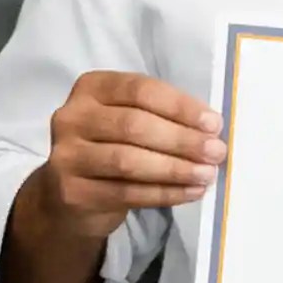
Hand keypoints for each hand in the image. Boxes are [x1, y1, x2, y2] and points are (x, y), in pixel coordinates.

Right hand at [39, 71, 226, 237]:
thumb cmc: (112, 145)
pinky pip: (126, 193)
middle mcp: (72, 117)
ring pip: (128, 161)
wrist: (69, 194)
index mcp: (92, 88)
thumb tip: (211, 130)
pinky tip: (190, 192)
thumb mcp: (129, 118)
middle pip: (134, 125)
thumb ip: (162, 116)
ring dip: (175, 169)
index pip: (140, 90)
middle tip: (216, 152)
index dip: (180, 106)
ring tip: (207, 174)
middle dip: (182, 140)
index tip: (214, 124)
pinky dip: (164, 193)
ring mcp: (67, 156)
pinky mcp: (73, 193)